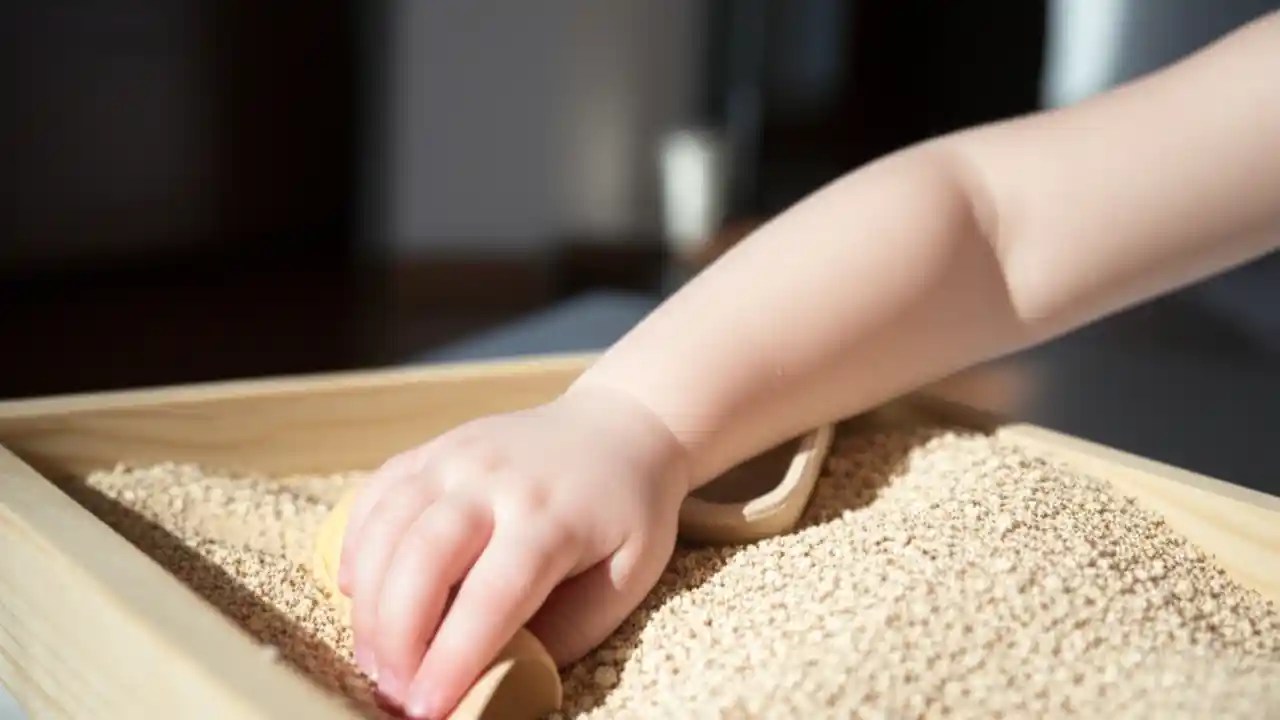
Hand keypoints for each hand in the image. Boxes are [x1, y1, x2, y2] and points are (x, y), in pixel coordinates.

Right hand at [336, 382, 689, 717]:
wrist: (619, 425)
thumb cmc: (627, 512)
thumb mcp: (629, 575)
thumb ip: (570, 629)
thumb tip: (503, 678)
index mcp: (551, 516)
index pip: (492, 595)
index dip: (453, 658)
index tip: (429, 709)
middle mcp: (495, 479)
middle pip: (422, 557)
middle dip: (397, 636)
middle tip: (394, 690)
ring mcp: (457, 456)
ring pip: (387, 526)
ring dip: (368, 601)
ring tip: (374, 656)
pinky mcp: (432, 449)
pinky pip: (375, 494)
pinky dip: (356, 546)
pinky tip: (357, 590)